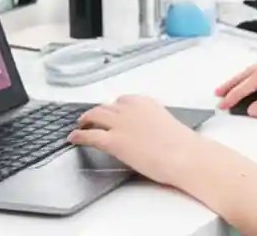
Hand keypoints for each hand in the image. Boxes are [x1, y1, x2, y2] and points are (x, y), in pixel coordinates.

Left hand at [67, 95, 200, 186]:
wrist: (183, 155)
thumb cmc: (181, 146)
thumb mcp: (166, 125)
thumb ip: (151, 123)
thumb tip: (144, 133)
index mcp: (145, 102)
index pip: (123, 101)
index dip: (114, 108)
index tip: (111, 111)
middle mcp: (130, 109)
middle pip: (106, 107)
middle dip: (97, 112)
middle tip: (91, 117)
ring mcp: (119, 124)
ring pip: (95, 115)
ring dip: (86, 119)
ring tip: (80, 124)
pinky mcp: (112, 141)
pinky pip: (89, 135)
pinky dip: (79, 135)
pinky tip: (73, 137)